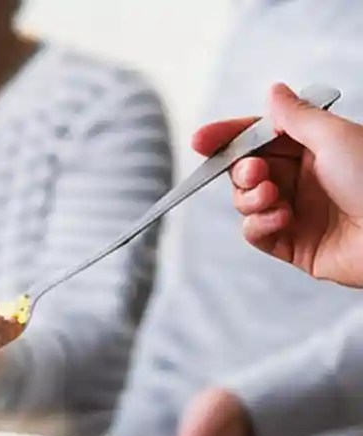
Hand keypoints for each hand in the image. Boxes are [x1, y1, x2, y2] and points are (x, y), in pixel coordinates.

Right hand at [194, 83, 362, 286]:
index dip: (229, 137)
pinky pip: (256, 234)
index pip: (260, 138)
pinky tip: (279, 218)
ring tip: (271, 197)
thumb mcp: (333, 136)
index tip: (201, 139)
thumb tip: (274, 91)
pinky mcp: (294, 246)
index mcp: (314, 149)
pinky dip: (258, 225)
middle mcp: (304, 180)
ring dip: (249, 198)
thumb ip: (295, 116)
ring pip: (246, 203)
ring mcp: (298, 213)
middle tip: (255, 171)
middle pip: (246, 170)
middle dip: (241, 170)